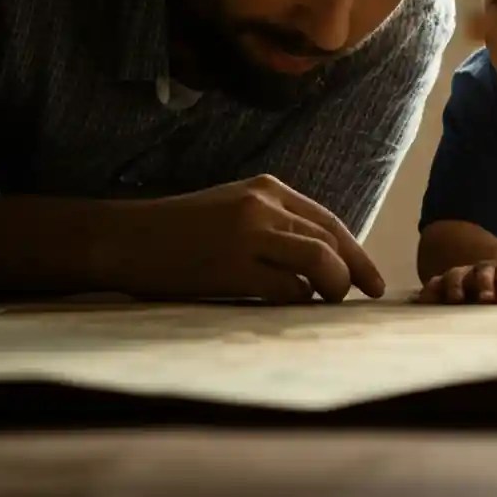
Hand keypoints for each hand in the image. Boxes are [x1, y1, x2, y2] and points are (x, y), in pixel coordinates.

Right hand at [100, 175, 383, 302]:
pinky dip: (298, 301)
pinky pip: (288, 289)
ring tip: (325, 304)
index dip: (357, 254)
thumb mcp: (232, 210)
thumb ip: (274, 225)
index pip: (329, 222)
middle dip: (353, 273)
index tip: (371, 281)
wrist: (125, 238)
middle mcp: (263, 206)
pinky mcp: (234, 268)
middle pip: (331, 241)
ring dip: (332, 288)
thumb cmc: (177, 232)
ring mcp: (249, 235)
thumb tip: (320, 262)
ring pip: (320, 262)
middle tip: (358, 299)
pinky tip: (289, 307)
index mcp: (267, 189)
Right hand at [417, 256, 496, 304]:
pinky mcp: (445, 282)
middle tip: (484, 300)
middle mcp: (483, 270)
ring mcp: (463, 274)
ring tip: (453, 300)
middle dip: (482, 285)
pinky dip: (429, 291)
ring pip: (455, 276)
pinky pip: (435, 284)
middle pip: (481, 274)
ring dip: (454, 287)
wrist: (485, 258)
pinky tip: (422, 301)